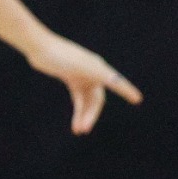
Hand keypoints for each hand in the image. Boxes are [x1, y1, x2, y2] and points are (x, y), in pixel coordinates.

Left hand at [25, 32, 142, 133]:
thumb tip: (117, 81)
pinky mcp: (70, 76)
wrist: (39, 47)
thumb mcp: (83, 67)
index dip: (127, 91)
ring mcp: (82, 75)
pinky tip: (76, 119)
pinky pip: (78, 96)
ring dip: (83, 115)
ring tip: (77, 130)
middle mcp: (93, 72)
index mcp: (99, 68)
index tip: (138, 99)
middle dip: (91, 115)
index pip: (116, 83)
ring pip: (86, 100)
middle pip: (96, 99)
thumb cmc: (62, 56)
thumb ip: (100, 74)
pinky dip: (78, 108)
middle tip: (83, 130)